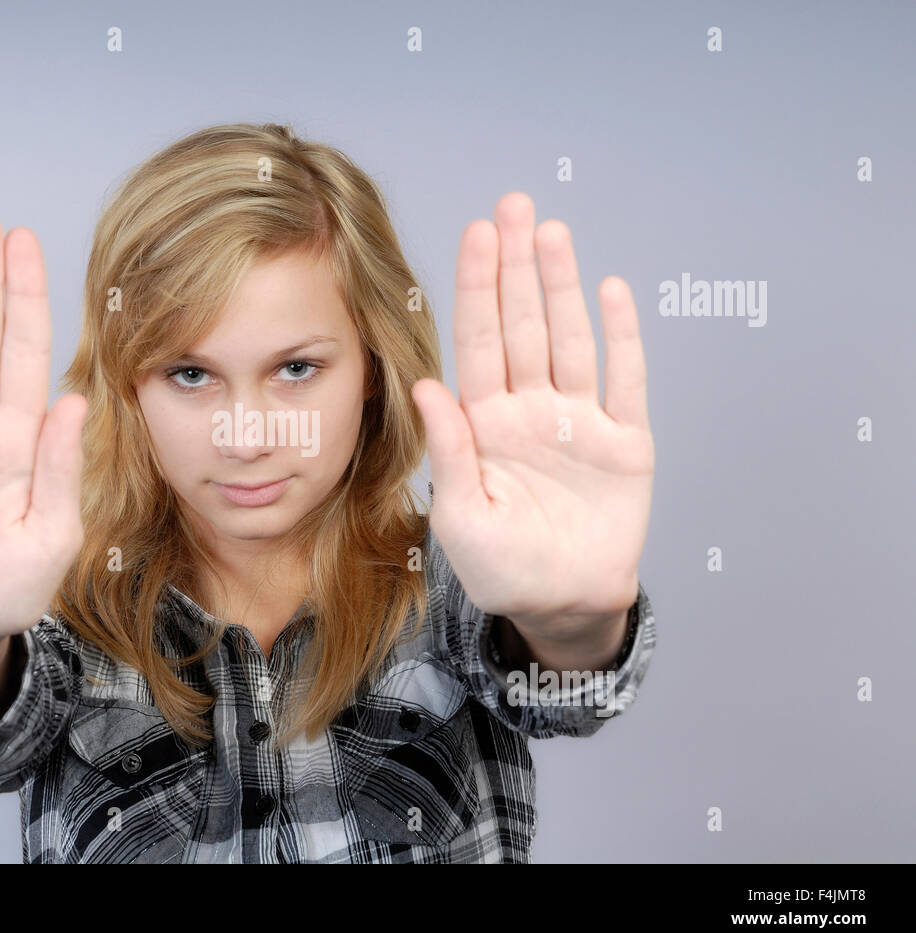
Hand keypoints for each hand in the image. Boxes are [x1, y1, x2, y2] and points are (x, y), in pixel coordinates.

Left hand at [411, 193, 653, 635]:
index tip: (476, 233)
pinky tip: (609, 291)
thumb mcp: (463, 517)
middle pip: (523, 324)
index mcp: (486, 423)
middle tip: (514, 206)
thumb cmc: (502, 570)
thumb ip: (451, 451)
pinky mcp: (625, 443)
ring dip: (561, 287)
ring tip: (552, 234)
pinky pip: (625, 380)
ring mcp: (579, 422)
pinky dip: (620, 337)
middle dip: (517, 266)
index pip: (479, 340)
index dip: (478, 286)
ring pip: (570, 339)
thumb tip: (426, 385)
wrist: (562, 606)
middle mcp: (530, 410)